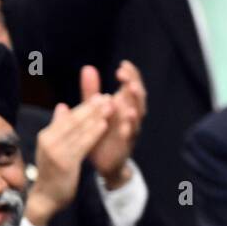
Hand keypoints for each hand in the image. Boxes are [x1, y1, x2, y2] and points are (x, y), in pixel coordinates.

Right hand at [23, 94, 112, 225]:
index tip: (99, 96)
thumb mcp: (52, 147)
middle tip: (107, 97)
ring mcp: (56, 152)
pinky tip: (104, 125)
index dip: (85, 106)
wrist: (46, 198)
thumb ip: (58, 127)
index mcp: (46, 135)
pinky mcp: (65, 162)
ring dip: (96, 117)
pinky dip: (93, 133)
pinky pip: (82, 144)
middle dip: (92, 108)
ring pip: (80, 130)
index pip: (68, 117)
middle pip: (74, 120)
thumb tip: (62, 106)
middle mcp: (48, 141)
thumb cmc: (52, 172)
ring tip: (110, 106)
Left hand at [80, 61, 145, 188]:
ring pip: (137, 116)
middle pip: (138, 98)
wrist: (103, 161)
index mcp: (124, 103)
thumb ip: (91, 90)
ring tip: (130, 97)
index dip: (131, 74)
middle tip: (128, 80)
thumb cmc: (101, 131)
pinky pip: (129, 136)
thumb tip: (88, 67)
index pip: (132, 84)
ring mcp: (130, 129)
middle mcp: (130, 114)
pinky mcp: (125, 144)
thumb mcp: (94, 109)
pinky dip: (128, 129)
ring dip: (135, 106)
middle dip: (135, 87)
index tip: (123, 64)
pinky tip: (125, 124)